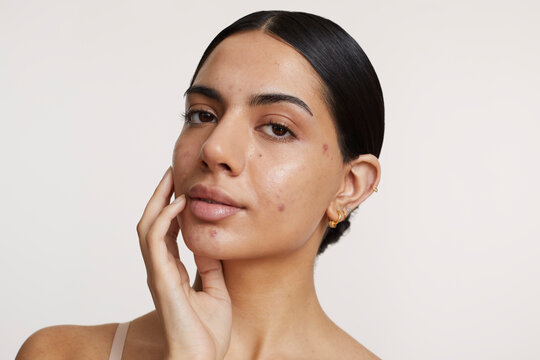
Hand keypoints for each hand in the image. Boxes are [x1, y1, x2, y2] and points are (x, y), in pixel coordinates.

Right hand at [137, 166, 231, 359]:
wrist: (202, 357)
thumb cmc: (209, 331)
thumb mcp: (215, 289)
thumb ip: (209, 266)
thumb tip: (209, 242)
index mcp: (172, 271)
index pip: (166, 232)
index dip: (171, 208)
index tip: (182, 187)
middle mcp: (161, 269)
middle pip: (152, 223)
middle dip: (160, 196)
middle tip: (172, 172)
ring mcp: (158, 273)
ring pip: (148, 227)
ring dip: (158, 200)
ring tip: (172, 178)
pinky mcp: (161, 279)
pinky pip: (156, 241)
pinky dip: (164, 219)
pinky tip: (179, 204)